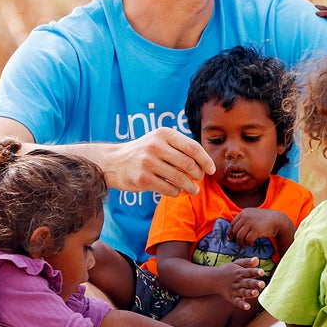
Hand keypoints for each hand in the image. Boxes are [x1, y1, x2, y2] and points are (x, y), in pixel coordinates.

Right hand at [100, 127, 214, 196]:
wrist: (114, 161)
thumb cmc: (143, 151)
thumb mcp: (159, 140)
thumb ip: (180, 147)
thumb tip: (205, 163)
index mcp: (164, 134)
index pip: (193, 147)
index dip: (206, 160)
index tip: (212, 170)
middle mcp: (155, 146)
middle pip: (188, 164)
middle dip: (198, 175)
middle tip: (199, 179)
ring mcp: (147, 162)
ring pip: (180, 178)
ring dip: (190, 187)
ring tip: (193, 190)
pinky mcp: (142, 179)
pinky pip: (168, 188)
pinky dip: (176, 192)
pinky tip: (177, 190)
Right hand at [216, 257, 265, 309]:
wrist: (214, 279)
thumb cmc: (229, 271)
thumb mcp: (237, 263)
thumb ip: (247, 262)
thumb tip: (257, 259)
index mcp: (240, 272)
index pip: (249, 272)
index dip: (256, 272)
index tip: (262, 272)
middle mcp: (238, 282)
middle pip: (248, 282)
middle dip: (255, 283)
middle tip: (262, 284)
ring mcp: (235, 290)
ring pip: (243, 292)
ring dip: (250, 293)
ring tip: (256, 293)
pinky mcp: (232, 298)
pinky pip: (237, 302)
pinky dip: (242, 304)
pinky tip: (247, 307)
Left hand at [228, 209, 287, 246]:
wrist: (278, 220)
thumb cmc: (265, 219)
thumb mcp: (253, 215)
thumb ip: (244, 220)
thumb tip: (233, 232)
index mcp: (244, 212)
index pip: (232, 223)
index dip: (230, 232)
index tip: (231, 239)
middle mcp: (245, 217)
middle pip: (235, 231)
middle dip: (236, 239)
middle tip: (241, 244)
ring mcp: (250, 223)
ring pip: (240, 236)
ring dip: (242, 243)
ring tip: (246, 245)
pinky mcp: (256, 230)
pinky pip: (248, 240)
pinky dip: (249, 243)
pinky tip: (252, 244)